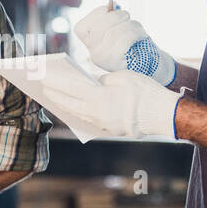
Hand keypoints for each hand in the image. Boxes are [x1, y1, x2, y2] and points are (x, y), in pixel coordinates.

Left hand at [41, 70, 182, 139]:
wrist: (164, 114)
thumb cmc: (145, 91)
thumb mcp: (121, 77)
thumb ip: (101, 80)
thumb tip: (90, 82)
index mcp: (98, 99)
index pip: (69, 88)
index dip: (54, 82)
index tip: (42, 77)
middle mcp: (96, 114)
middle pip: (69, 104)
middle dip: (55, 96)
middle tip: (43, 88)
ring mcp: (102, 125)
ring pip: (77, 115)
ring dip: (65, 106)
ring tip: (55, 98)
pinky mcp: (109, 130)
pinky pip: (88, 121)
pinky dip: (78, 113)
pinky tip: (74, 108)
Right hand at [73, 4, 175, 86]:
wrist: (150, 63)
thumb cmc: (134, 42)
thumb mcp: (119, 27)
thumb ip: (111, 16)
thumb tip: (110, 2)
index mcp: (90, 44)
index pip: (81, 27)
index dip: (98, 14)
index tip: (112, 14)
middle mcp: (94, 53)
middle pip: (99, 26)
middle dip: (117, 16)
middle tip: (127, 18)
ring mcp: (104, 59)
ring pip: (113, 32)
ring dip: (130, 24)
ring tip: (137, 28)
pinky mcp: (117, 62)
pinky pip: (124, 41)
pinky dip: (136, 33)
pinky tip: (142, 35)